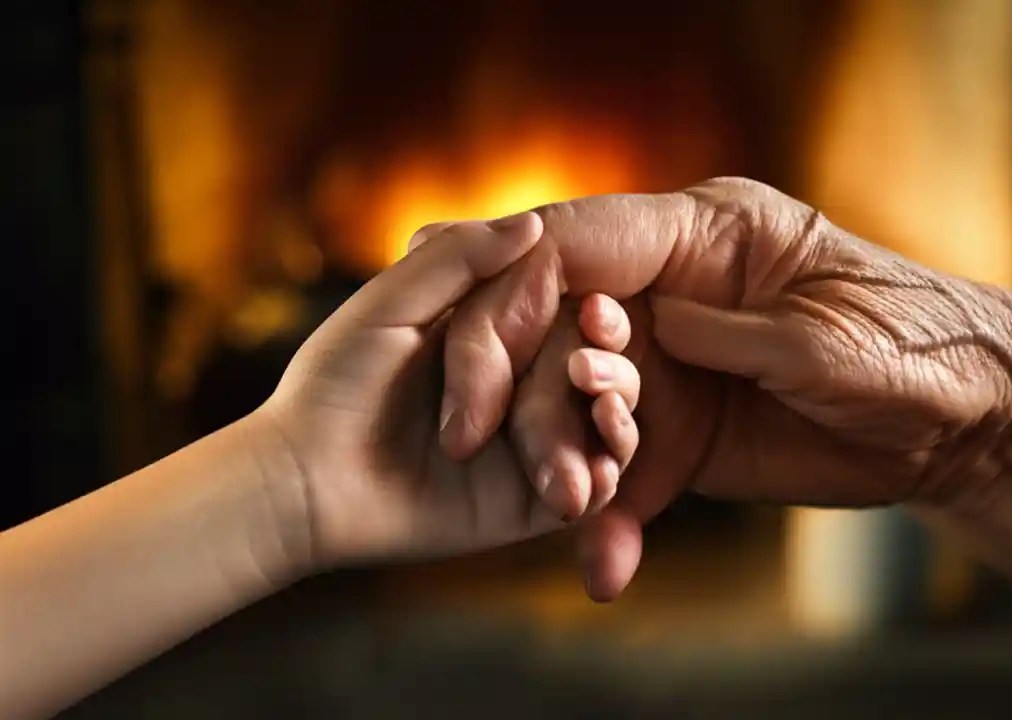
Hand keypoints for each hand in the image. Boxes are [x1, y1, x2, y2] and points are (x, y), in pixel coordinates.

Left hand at [258, 215, 639, 568]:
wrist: (305, 479)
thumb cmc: (336, 383)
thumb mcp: (392, 302)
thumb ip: (460, 258)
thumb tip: (536, 222)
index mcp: (496, 338)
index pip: (571, 316)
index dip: (596, 314)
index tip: (597, 308)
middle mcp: (522, 389)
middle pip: (599, 369)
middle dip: (612, 367)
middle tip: (591, 369)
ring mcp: (532, 447)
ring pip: (607, 425)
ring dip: (619, 414)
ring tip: (604, 406)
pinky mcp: (533, 503)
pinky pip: (593, 485)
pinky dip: (608, 468)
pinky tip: (599, 457)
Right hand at [441, 178, 1011, 599]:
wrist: (962, 424)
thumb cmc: (915, 348)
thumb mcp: (831, 339)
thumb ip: (737, 334)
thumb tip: (641, 331)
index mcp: (702, 235)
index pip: (576, 245)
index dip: (519, 298)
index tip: (484, 360)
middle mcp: (665, 296)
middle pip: (555, 331)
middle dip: (531, 398)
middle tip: (547, 466)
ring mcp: (665, 368)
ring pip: (573, 411)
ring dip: (565, 466)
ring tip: (583, 519)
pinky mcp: (675, 436)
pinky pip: (618, 478)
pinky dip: (607, 524)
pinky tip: (606, 569)